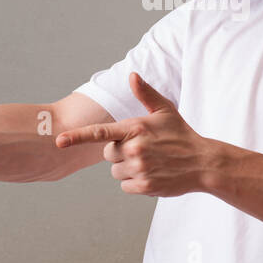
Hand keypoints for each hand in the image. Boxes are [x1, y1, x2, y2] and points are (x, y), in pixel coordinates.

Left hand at [55, 73, 213, 196]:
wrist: (203, 162)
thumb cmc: (181, 134)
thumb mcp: (165, 111)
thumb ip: (146, 94)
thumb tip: (132, 75)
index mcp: (135, 128)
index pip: (101, 133)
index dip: (78, 137)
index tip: (59, 141)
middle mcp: (135, 148)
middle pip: (108, 155)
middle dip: (120, 153)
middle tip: (142, 150)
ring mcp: (140, 168)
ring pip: (115, 172)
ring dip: (127, 169)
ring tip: (149, 162)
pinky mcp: (145, 185)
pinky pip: (125, 186)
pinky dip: (135, 183)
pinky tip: (152, 174)